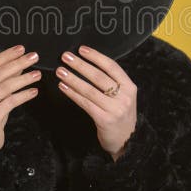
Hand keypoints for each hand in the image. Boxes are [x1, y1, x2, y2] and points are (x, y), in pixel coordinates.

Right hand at [0, 44, 40, 171]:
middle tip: (34, 57)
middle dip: (18, 63)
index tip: (21, 48)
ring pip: (6, 87)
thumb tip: (21, 61)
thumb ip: (4, 78)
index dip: (6, 55)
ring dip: (24, 78)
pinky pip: (11, 102)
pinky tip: (34, 91)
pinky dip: (24, 95)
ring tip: (38, 74)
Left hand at [56, 45, 137, 160]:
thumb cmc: (120, 114)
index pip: (111, 66)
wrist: (127, 141)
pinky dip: (73, 94)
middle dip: (80, 65)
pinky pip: (85, 103)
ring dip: (73, 79)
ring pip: (90, 90)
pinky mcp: (105, 119)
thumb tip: (88, 63)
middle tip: (66, 57)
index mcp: (129, 87)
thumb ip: (112, 82)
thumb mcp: (123, 96)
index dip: (96, 56)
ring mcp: (115, 109)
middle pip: (99, 76)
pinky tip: (63, 87)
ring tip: (60, 71)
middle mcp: (124, 96)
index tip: (81, 49)